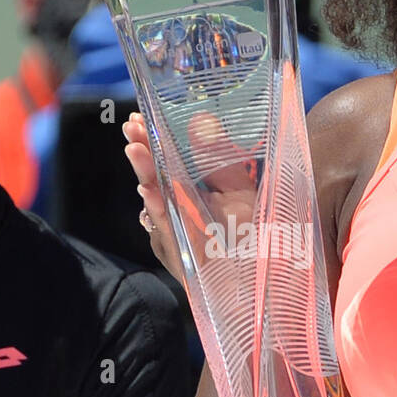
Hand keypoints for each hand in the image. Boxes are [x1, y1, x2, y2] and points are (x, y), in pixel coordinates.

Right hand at [122, 110, 258, 287]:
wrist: (265, 279)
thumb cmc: (255, 235)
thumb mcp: (238, 189)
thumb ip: (218, 158)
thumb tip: (198, 122)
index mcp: (189, 194)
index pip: (165, 161)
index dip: (152, 140)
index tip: (139, 117)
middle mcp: (177, 213)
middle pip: (155, 177)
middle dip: (142, 151)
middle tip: (131, 126)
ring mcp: (175, 233)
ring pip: (155, 200)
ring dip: (144, 173)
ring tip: (133, 148)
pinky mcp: (182, 254)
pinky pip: (166, 230)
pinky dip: (157, 209)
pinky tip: (149, 190)